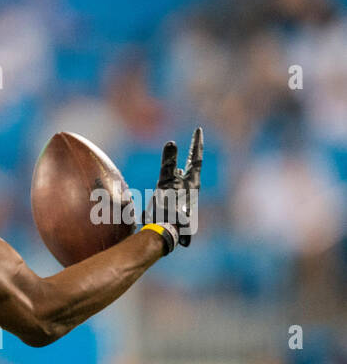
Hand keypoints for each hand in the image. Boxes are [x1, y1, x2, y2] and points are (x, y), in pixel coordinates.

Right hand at [142, 127, 202, 253]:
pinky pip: (176, 191)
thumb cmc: (167, 208)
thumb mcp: (166, 182)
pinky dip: (172, 185)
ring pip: (184, 180)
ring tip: (179, 167)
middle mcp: (192, 189)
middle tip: (194, 144)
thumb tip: (172, 142)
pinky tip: (169, 188)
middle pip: (193, 168)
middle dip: (191, 156)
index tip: (198, 130)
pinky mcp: (178, 207)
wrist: (166, 233)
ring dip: (181, 172)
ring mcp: (186, 199)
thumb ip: (168, 162)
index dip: (196, 143)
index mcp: (192, 182)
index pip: (196, 157)